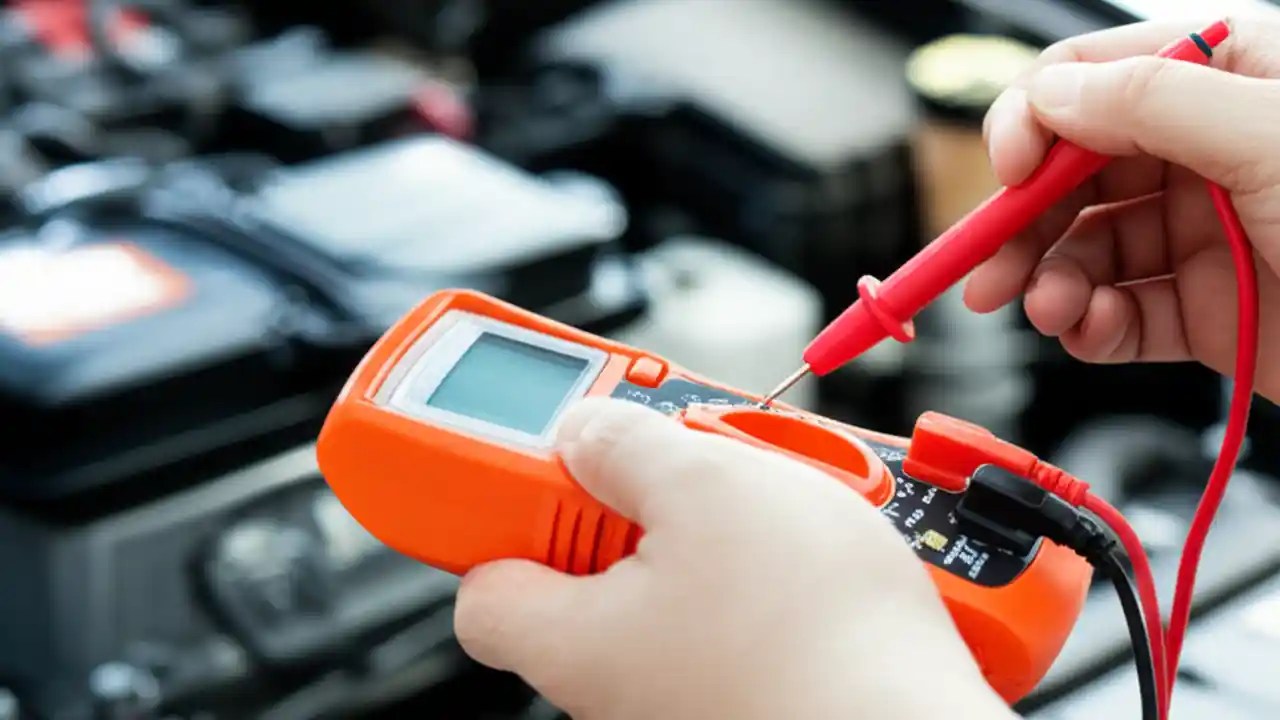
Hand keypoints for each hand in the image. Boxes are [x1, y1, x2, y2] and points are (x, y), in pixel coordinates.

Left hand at [453, 398, 1014, 719]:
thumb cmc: (816, 636)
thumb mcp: (707, 485)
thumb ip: (625, 446)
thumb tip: (586, 429)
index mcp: (573, 634)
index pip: (479, 575)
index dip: (487, 504)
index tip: (509, 450)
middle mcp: (619, 679)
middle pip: (588, 560)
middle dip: (631, 491)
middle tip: (677, 450)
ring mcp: (687, 688)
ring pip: (673, 578)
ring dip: (711, 521)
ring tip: (766, 486)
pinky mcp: (752, 687)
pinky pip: (733, 609)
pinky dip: (760, 564)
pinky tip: (810, 538)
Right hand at [963, 15, 1279, 401]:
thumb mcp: (1272, 136)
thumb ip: (1154, 102)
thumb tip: (1053, 94)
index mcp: (1226, 80)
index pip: (1095, 81)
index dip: (1037, 123)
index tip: (1009, 174)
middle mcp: (1202, 152)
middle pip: (1072, 175)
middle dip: (1023, 223)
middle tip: (987, 269)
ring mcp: (1199, 233)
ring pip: (1084, 250)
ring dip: (1050, 282)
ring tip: (1046, 309)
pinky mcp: (1200, 309)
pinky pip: (1118, 313)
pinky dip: (1089, 326)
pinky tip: (1088, 330)